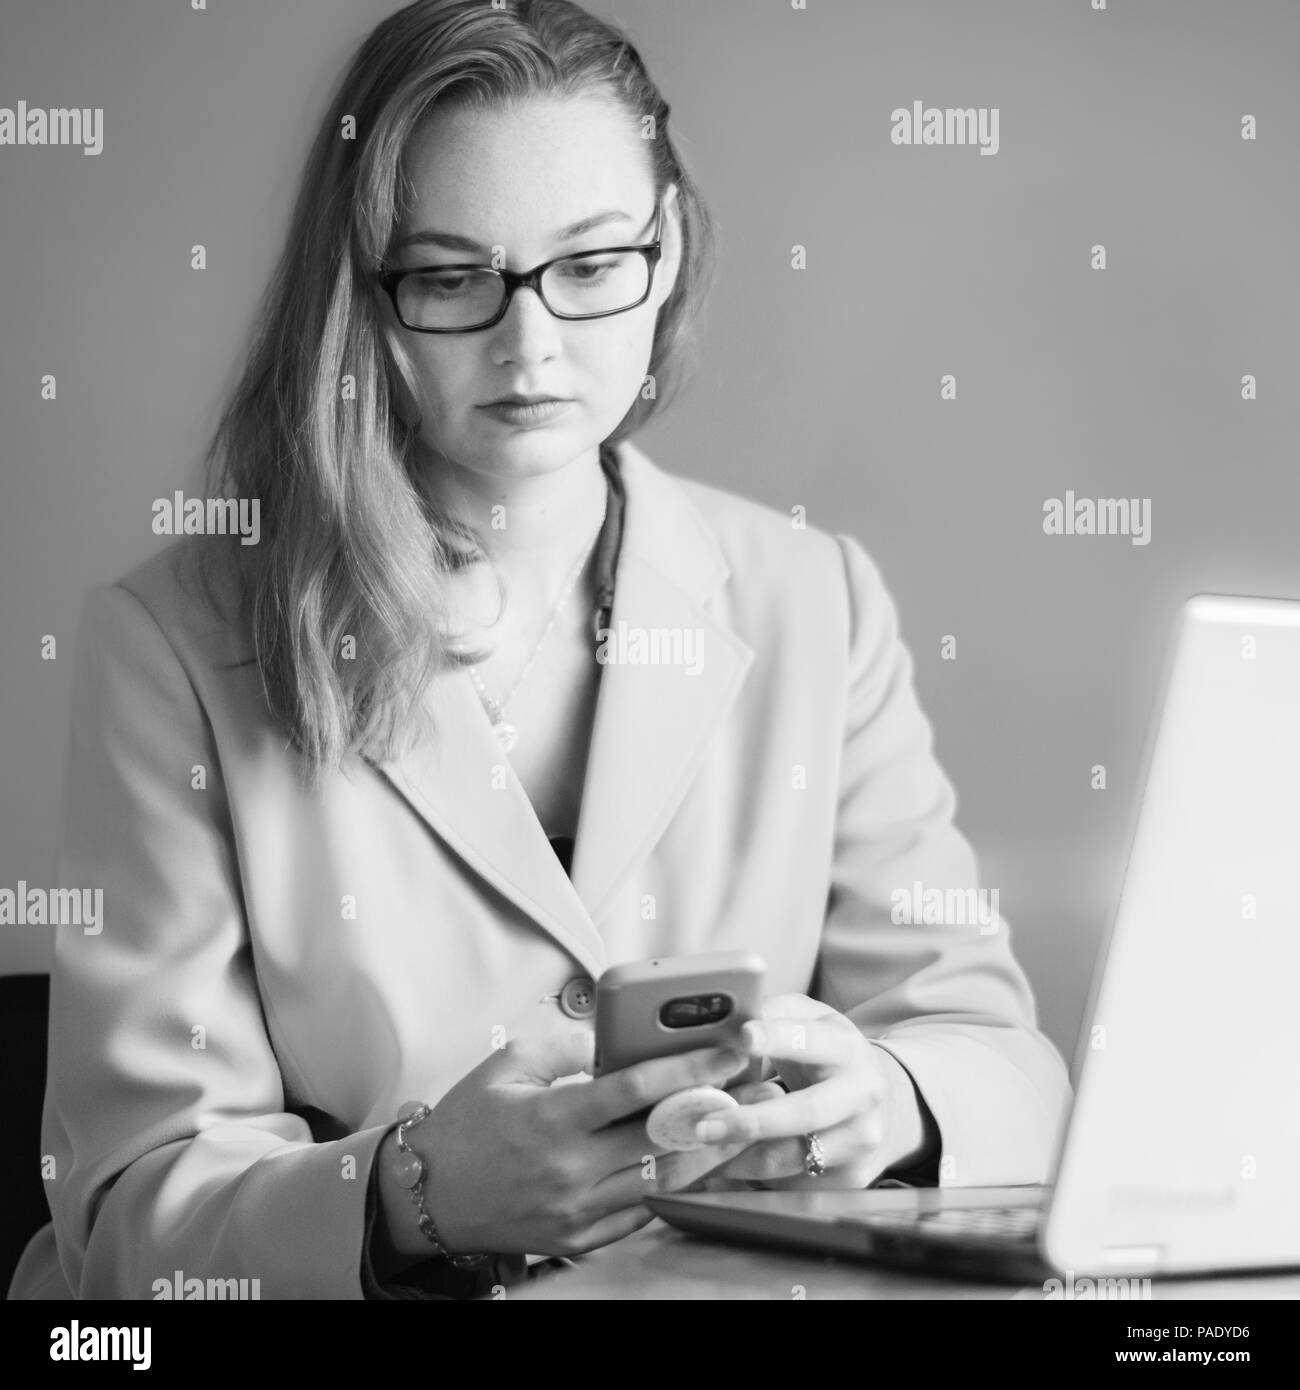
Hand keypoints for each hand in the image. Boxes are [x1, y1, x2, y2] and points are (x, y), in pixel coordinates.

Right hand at [374, 1032, 759, 1262]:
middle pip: (664, 1139)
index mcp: (552, 1119)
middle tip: (763, 1084)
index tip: (732, 1048)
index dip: (691, 1066)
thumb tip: (624, 1042)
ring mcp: (577, 1211)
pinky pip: (642, 1213)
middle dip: (721, 1107)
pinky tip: (705, 1162)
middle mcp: (569, 1170)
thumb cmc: (469, 1121)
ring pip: (664, 1181)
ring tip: (751, 1122)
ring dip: (712, 1151)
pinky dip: (677, 1187)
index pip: (637, 1090)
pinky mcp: (580, 1240)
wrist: (428, 1195)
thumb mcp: (510, 1064)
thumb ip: (570, 1047)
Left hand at [689, 993, 932, 1188]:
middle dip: (753, 1121)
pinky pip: (794, 1182)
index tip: (741, 1038)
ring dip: (744, 1158)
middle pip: (807, 1111)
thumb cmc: (825, 1055)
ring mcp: (860, 1139)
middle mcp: (861, 1094)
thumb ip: (772, 1015)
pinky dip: (755, 1177)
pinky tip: (727, 1168)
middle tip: (704, 1126)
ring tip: (703, 1153)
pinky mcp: (852, 1176)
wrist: (879, 1101)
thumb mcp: (809, 1022)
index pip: (809, 1040)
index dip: (775, 1037)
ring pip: (796, 1157)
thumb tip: (725, 1016)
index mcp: (847, 1047)